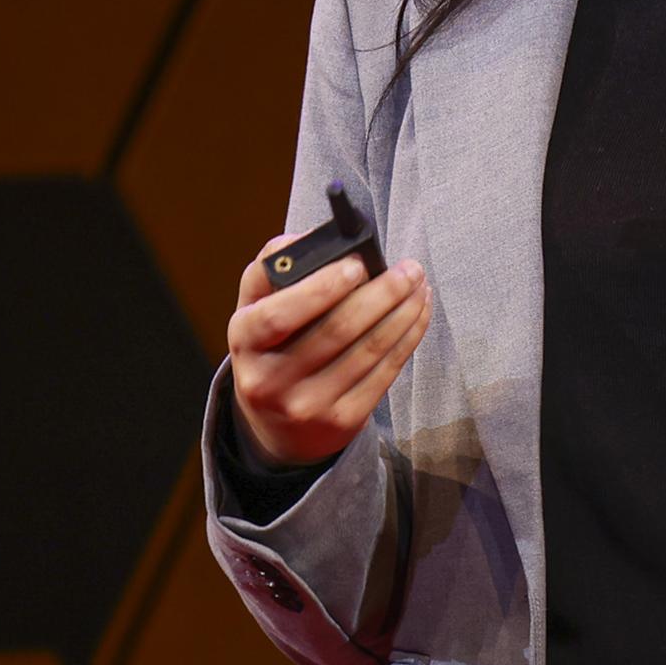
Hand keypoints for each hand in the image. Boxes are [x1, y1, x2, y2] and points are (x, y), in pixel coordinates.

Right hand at [226, 234, 430, 470]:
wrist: (276, 426)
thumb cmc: (271, 346)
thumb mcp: (255, 307)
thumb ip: (273, 268)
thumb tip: (313, 238)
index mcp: (245, 341)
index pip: (279, 314)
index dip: (321, 288)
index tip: (358, 264)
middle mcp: (270, 380)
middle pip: (336, 330)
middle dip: (382, 294)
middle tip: (409, 269)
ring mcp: (307, 406)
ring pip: (368, 351)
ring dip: (403, 312)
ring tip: (419, 286)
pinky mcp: (341, 422)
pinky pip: (384, 373)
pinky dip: (408, 338)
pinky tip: (418, 314)